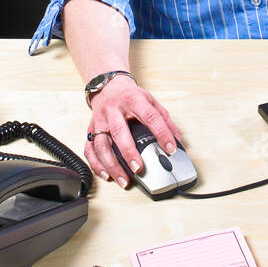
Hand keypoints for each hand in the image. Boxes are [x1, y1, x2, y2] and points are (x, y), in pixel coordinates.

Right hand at [84, 75, 184, 189]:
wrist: (108, 87)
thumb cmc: (130, 96)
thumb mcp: (150, 101)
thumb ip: (164, 120)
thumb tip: (177, 139)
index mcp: (133, 100)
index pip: (150, 117)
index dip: (162, 133)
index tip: (170, 148)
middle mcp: (114, 110)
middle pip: (119, 132)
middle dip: (129, 153)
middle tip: (138, 169)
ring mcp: (100, 120)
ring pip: (101, 145)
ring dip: (111, 165)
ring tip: (123, 179)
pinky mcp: (90, 129)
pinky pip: (89, 149)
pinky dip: (96, 164)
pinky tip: (106, 174)